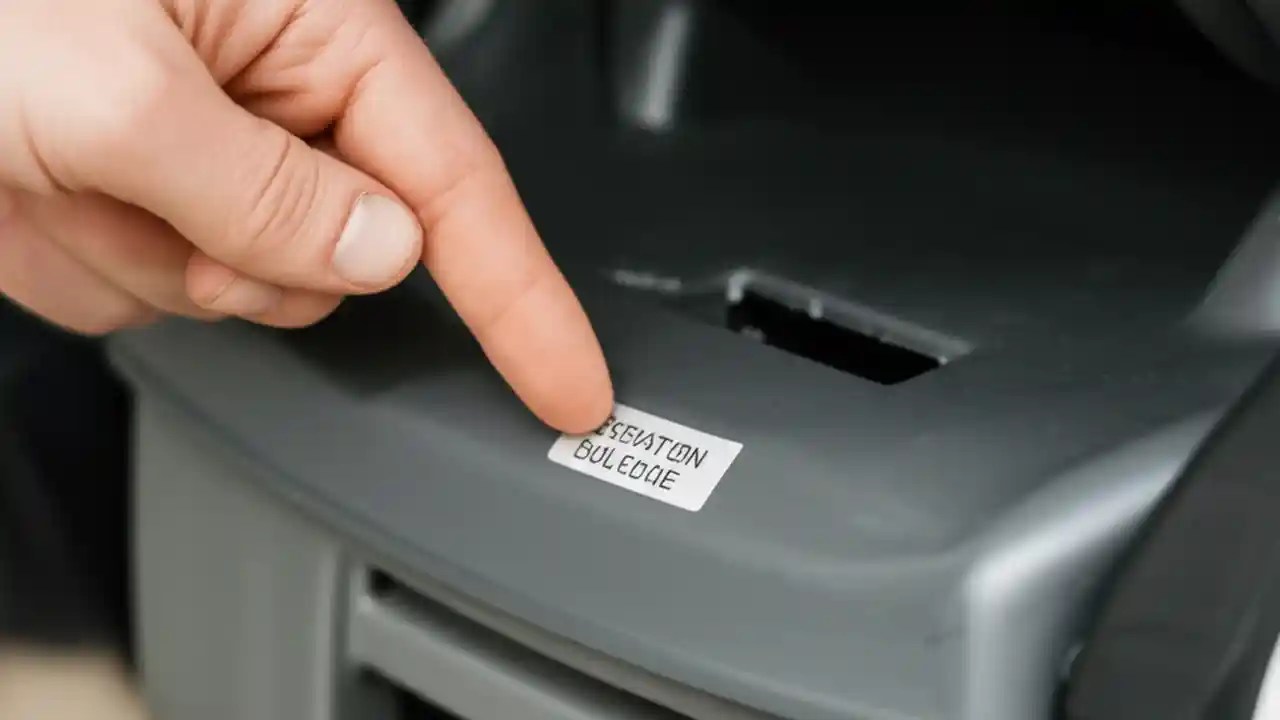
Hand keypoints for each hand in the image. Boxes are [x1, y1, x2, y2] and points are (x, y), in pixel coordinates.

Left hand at [0, 0, 611, 431]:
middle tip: (153, 202)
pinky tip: (37, 193)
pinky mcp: (144, 201)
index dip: (525, 297)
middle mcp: (269, 91)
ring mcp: (207, 156)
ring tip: (66, 173)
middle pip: (350, 253)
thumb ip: (270, 189)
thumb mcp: (111, 92)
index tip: (572, 383)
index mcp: (305, 28)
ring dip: (153, 262)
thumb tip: (386, 251)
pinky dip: (90, 267)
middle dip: (255, 263)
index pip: (459, 185)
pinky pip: (157, 295)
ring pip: (249, 288)